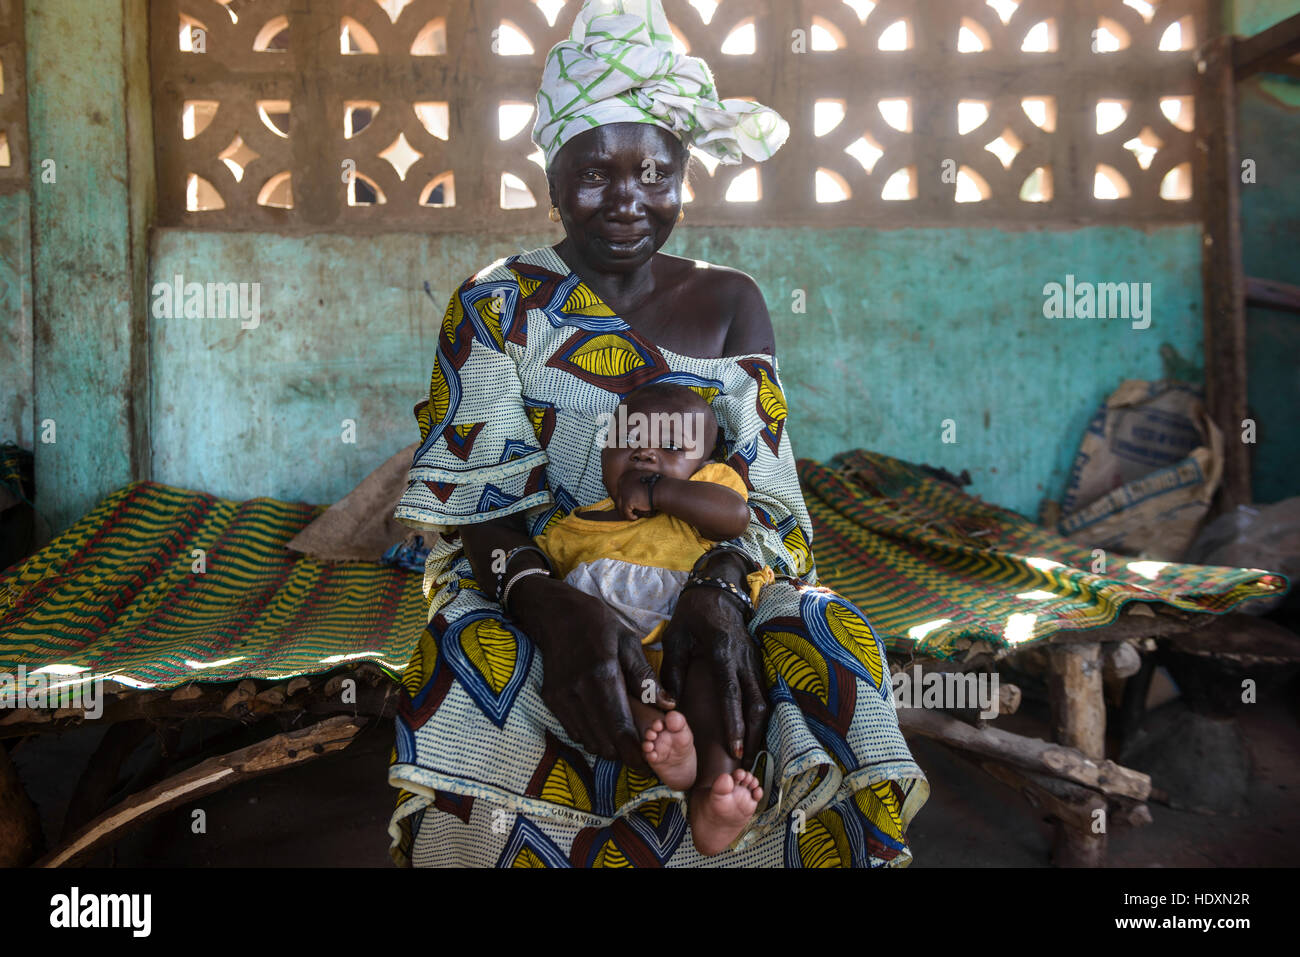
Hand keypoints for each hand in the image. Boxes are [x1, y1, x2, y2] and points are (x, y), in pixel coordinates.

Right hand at [510, 574, 673, 768]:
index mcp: (603, 675)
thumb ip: (645, 677)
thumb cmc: (598, 625)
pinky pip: (573, 732)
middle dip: (624, 754)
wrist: (556, 614)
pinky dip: (591, 736)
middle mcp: (579, 691)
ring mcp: (562, 697)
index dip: (636, 753)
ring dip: (608, 747)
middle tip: (640, 750)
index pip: (621, 729)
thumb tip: (668, 705)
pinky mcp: (551, 699)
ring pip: (588, 742)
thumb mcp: (628, 642)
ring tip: (623, 739)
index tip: (649, 763)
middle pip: (605, 743)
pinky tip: (602, 724)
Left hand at [614, 469, 656, 520]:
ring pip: (619, 506)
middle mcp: (622, 482)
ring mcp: (624, 491)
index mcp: (625, 476)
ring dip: (624, 512)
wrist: (663, 490)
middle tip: (626, 513)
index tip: (628, 505)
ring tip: (631, 516)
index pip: (619, 489)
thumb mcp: (644, 479)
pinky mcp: (627, 500)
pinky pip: (625, 512)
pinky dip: (630, 516)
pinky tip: (635, 518)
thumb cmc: (658, 486)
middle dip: (622, 506)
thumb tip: (630, 492)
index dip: (623, 498)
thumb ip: (635, 482)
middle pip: (618, 497)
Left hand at [659, 576, 766, 761]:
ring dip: (759, 728)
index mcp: (723, 652)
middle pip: (756, 702)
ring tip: (749, 754)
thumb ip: (673, 672)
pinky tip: (753, 732)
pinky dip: (759, 715)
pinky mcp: (757, 661)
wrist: (717, 590)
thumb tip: (672, 706)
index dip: (734, 723)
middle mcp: (744, 658)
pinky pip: (762, 692)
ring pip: (764, 700)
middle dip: (753, 734)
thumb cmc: (691, 615)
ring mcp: (754, 659)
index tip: (734, 748)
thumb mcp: (675, 639)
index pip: (731, 694)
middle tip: (744, 762)